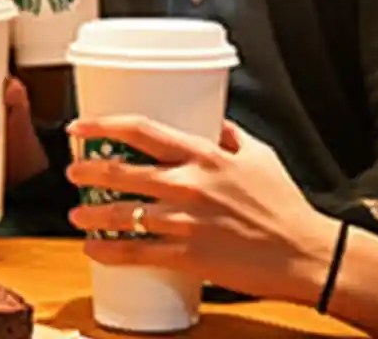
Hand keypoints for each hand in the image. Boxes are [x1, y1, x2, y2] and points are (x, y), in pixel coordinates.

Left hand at [65, 117, 340, 304]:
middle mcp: (190, 185)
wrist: (306, 254)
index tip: (79, 127)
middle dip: (87, 170)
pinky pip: (137, 253)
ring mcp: (186, 221)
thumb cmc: (284, 205)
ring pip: (123, 214)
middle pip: (122, 171)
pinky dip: (109, 252)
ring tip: (75, 213)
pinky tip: (92, 250)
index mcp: (204, 156)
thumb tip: (214, 121)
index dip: (103, 125)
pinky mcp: (188, 256)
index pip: (142, 131)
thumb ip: (231, 136)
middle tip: (72, 171)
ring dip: (92, 213)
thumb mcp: (260, 156)